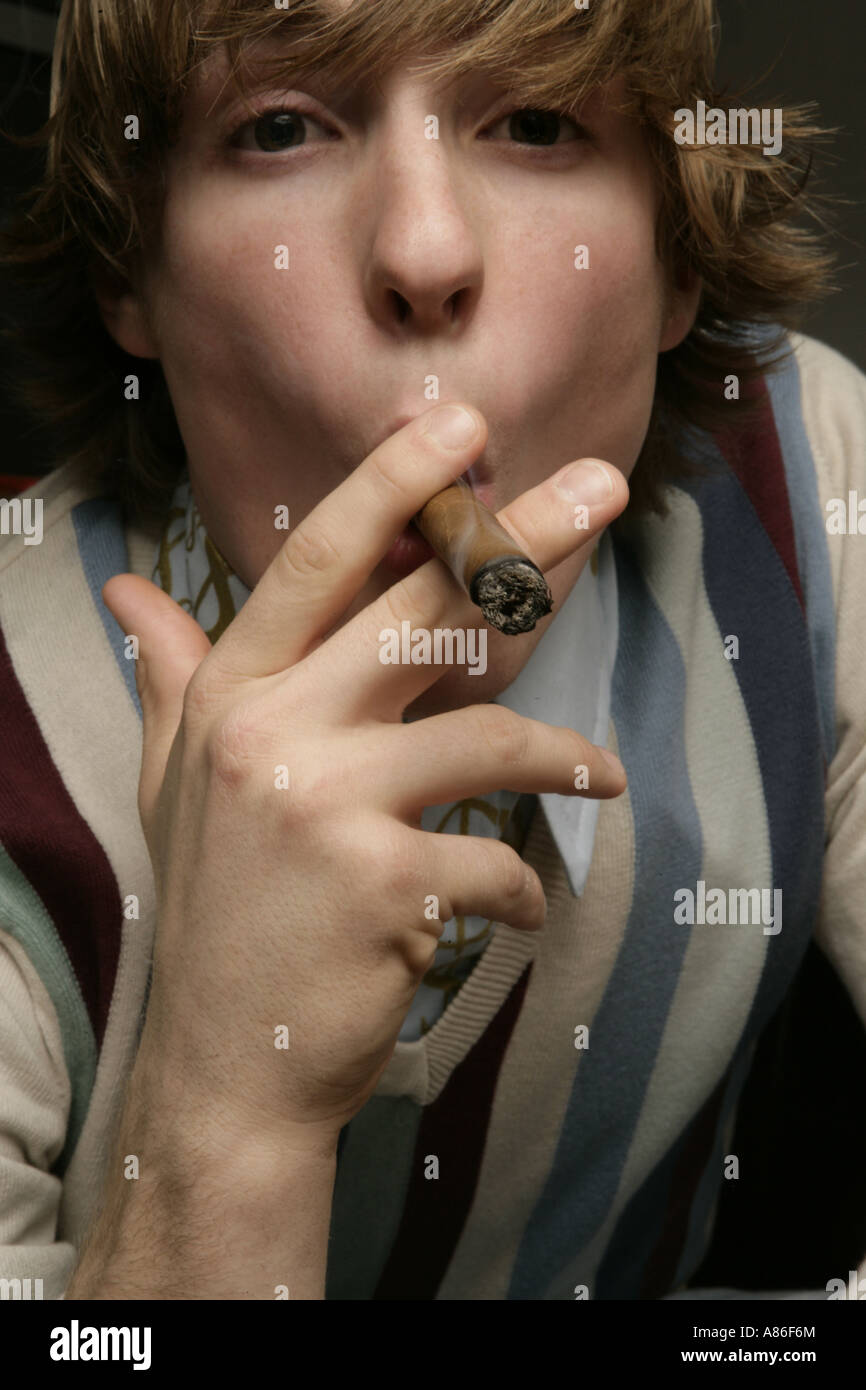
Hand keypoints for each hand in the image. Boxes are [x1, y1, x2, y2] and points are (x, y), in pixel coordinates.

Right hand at [101, 403, 628, 1155]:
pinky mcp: (381, 883)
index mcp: (232, 695)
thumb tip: (129, 594)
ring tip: (601, 777)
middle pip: (423, 606)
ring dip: (565, 759)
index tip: (460, 423)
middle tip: (605, 486)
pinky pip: (497, 859)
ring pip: (490, 736)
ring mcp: (325, 805)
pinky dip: (521, 887)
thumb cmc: (220, 907)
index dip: (391, 483)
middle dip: (524, 541)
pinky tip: (514, 909)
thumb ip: (173, 680)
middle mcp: (271, 731)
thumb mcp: (181, 784)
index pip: (318, 561)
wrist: (225, 1060)